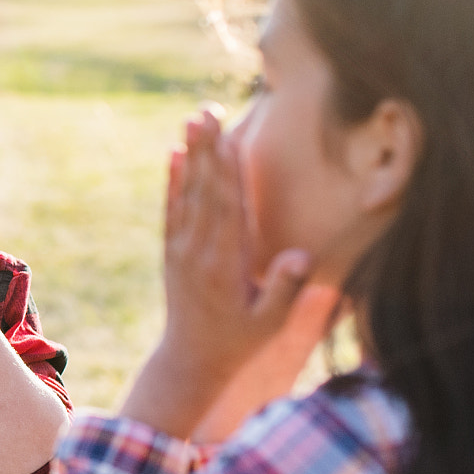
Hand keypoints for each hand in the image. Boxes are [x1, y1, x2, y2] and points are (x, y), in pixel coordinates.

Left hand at [132, 106, 318, 435]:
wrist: (191, 361)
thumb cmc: (240, 342)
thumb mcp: (269, 324)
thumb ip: (284, 290)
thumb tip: (300, 256)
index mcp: (224, 266)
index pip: (228, 211)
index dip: (229, 174)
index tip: (230, 139)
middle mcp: (198, 252)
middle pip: (205, 192)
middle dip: (207, 150)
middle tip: (207, 111)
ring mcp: (181, 250)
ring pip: (187, 193)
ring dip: (191, 154)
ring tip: (193, 118)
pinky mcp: (173, 250)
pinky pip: (172, 209)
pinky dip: (173, 180)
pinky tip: (174, 153)